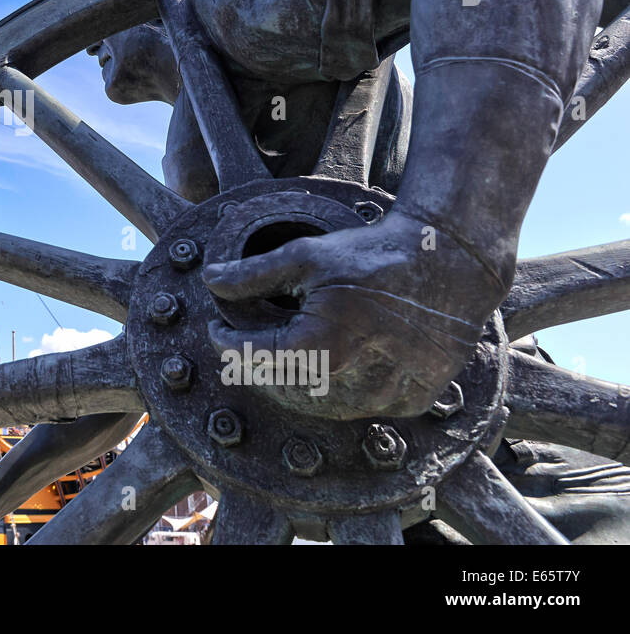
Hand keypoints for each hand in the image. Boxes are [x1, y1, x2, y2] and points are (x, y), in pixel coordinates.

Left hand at [203, 210, 504, 419]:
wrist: (450, 259)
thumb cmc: (375, 253)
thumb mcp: (306, 255)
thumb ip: (252, 275)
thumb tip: (209, 280)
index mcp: (324, 344)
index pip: (256, 358)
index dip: (229, 344)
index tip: (218, 331)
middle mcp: (358, 377)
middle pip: (288, 386)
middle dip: (263, 365)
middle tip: (253, 341)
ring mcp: (392, 392)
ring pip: (326, 404)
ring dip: (303, 383)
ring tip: (294, 351)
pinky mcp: (417, 397)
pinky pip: (368, 407)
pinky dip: (345, 391)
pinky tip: (337, 364)